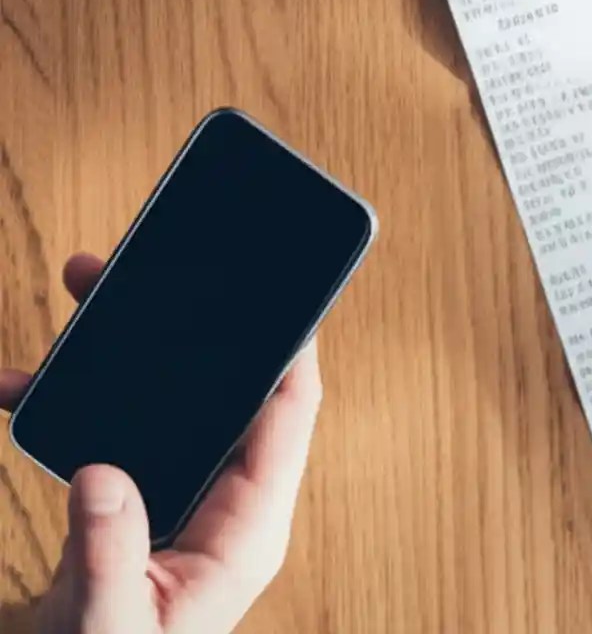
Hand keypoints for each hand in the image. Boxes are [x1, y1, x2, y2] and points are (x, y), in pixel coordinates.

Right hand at [0, 253, 322, 633]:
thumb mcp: (107, 624)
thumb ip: (107, 555)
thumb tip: (101, 472)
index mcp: (247, 533)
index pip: (287, 420)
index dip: (292, 353)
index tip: (280, 289)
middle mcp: (227, 505)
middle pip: (231, 396)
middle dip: (196, 331)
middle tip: (153, 266)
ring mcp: (184, 499)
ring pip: (173, 403)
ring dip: (130, 351)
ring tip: (89, 287)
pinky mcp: (141, 500)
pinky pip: (118, 433)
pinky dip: (71, 405)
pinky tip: (18, 385)